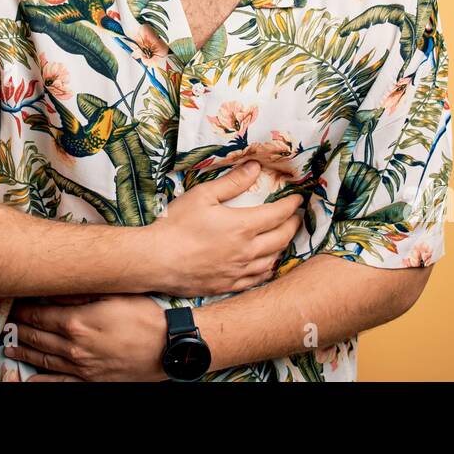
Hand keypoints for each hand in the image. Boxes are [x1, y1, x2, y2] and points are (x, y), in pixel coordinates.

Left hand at [4, 294, 168, 381]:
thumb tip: (55, 287)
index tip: (14, 304)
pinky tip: (29, 379)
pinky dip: (41, 381)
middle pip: (37, 338)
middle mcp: (74, 347)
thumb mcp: (113, 294)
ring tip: (10, 349)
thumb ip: (81, 291)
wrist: (168, 347)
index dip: (24, 309)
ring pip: (44, 360)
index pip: (40, 314)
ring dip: (24, 353)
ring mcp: (81, 367)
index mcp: (76, 322)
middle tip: (8, 324)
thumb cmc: (145, 316)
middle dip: (20, 330)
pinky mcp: (91, 381)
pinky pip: (59, 384)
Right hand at [146, 162, 303, 295]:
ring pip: (272, 261)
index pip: (277, 214)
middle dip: (293, 226)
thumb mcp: (203, 195)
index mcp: (242, 227)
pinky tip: (265, 264)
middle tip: (296, 217)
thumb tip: (255, 167)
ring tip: (283, 238)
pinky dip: (267, 269)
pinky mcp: (228, 285)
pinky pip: (256, 279)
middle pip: (281, 238)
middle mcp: (246, 251)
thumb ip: (232, 182)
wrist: (156, 260)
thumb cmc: (176, 224)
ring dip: (282, 248)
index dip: (291, 206)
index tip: (297, 199)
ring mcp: (238, 271)